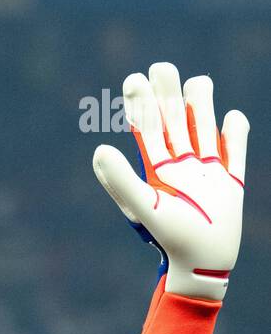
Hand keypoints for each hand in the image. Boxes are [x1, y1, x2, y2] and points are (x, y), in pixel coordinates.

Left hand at [93, 62, 247, 303]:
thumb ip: (121, 180)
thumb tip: (98, 149)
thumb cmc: (171, 240)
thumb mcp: (145, 207)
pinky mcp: (231, 180)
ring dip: (200, 103)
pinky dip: (235, 130)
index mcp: (159, 170)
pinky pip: (235, 147)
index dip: (141, 105)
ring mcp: (208, 171)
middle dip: (168, 94)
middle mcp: (182, 166)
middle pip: (174, 121)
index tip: (135, 80)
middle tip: (161, 67)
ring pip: (204, 126)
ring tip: (197, 83)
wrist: (202, 266)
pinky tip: (231, 120)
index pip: (149, 129)